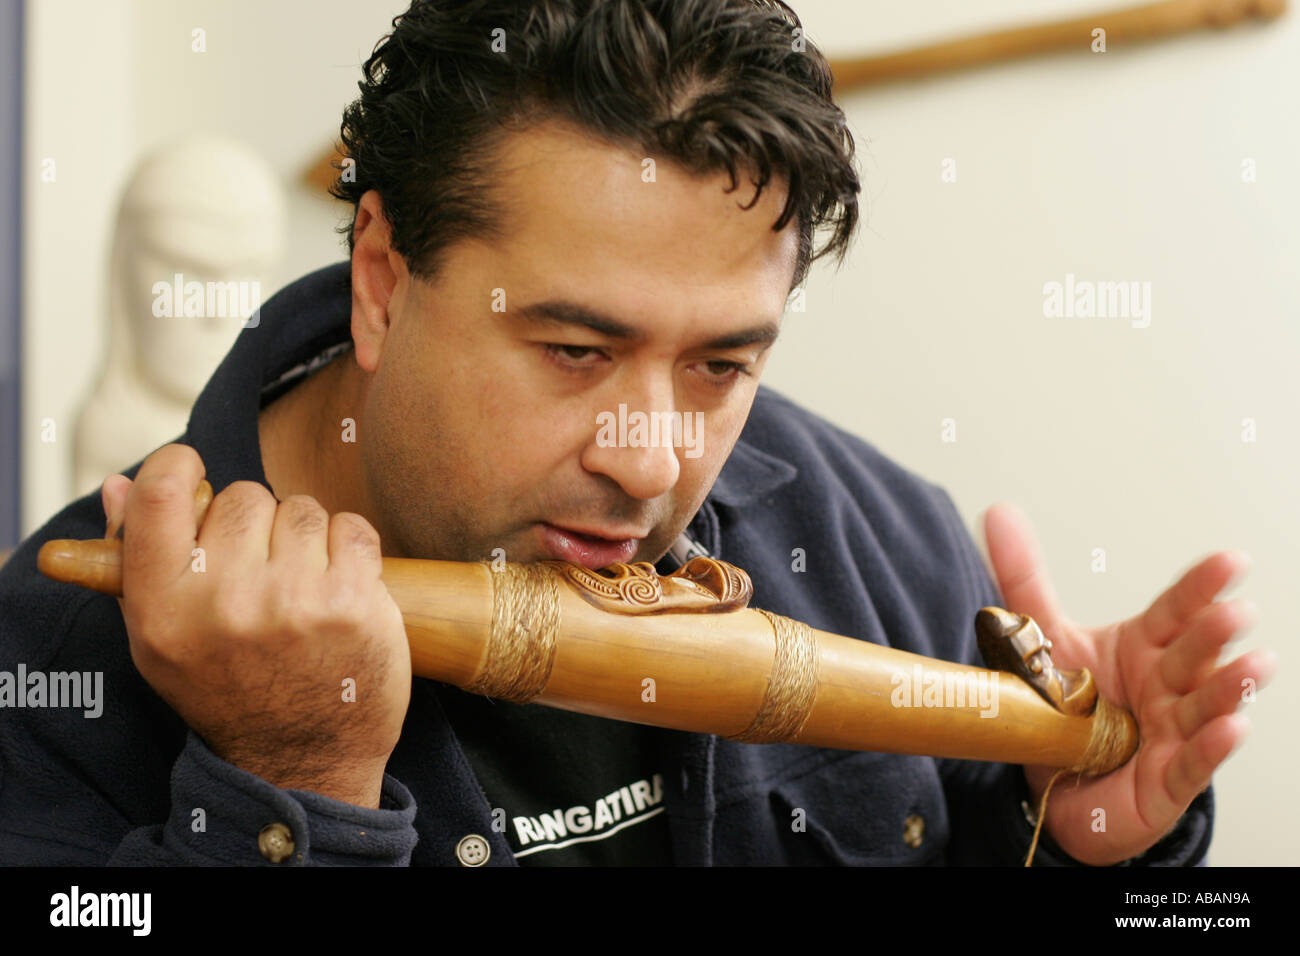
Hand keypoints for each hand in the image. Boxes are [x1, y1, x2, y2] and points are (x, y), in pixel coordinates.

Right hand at [102, 444, 411, 807]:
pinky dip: (349, 549)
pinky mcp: (353, 603)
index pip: (163, 493)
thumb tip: (119, 484)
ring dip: (305, 539)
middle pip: (244, 496)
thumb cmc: (227, 688)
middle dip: (255, 524)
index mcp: (163, 607)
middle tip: (260, 572)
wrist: (301, 760)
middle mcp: (224, 601)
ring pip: (301, 509)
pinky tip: (340, 586)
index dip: (180, 467)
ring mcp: (293, 602)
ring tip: (300, 588)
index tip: (194, 476)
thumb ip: (137, 557)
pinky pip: (351, 527)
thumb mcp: (160, 638)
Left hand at [981, 502, 1276, 864]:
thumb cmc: (1071, 707)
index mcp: (1143, 647)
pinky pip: (1193, 761)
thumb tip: (1000, 513)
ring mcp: (1174, 731)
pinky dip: (1212, 746)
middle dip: (1215, 633)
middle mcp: (1167, 684)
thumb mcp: (1044, 638)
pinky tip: (1231, 727)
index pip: (1175, 611)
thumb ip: (1024, 578)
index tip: (1229, 562)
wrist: (1060, 784)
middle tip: (1234, 612)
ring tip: (1255, 663)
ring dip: (1230, 685)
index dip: (1200, 587)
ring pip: (1206, 704)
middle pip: (1194, 653)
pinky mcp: (1168, 778)